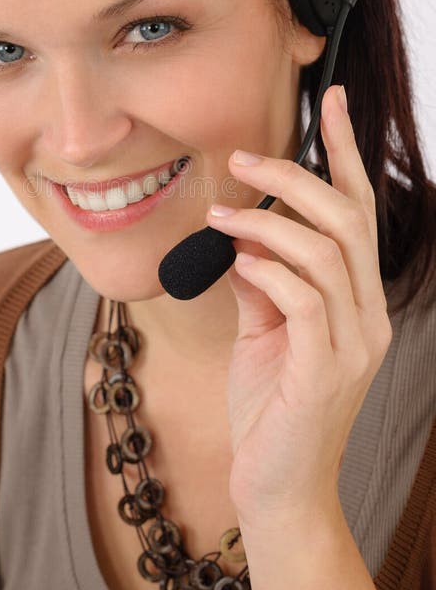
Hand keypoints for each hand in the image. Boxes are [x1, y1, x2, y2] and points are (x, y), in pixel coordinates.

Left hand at [205, 84, 392, 529]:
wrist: (276, 487)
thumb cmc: (270, 406)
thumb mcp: (263, 330)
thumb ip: (261, 280)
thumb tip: (241, 232)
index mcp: (356, 300)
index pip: (360, 211)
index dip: (346, 153)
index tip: (333, 102)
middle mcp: (368, 316)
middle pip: (347, 220)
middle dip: (294, 178)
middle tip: (241, 161)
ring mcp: (354, 345)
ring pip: (327, 252)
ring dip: (269, 222)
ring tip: (221, 215)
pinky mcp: (327, 371)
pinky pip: (304, 299)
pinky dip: (268, 268)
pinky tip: (236, 264)